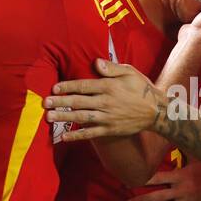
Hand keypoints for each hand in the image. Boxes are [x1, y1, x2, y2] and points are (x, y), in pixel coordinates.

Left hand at [45, 59, 163, 139]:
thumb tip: (96, 62)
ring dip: (64, 117)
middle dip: (60, 102)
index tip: (54, 88)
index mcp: (109, 86)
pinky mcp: (109, 130)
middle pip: (78, 102)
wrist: (156, 111)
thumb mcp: (130, 72)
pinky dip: (77, 136)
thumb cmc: (141, 89)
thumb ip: (112, 68)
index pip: (83, 85)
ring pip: (81, 117)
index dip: (67, 86)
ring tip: (49, 117)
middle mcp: (106, 102)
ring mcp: (107, 117)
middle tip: (45, 103)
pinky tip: (64, 137)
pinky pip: (90, 134)